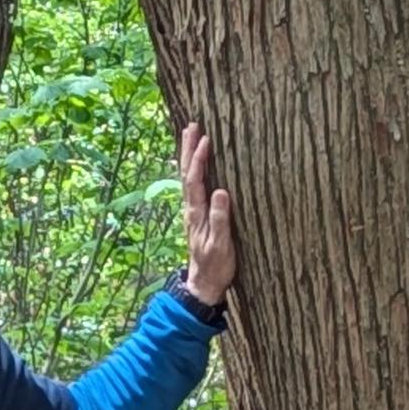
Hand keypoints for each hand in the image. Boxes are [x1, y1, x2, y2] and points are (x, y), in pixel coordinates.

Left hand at [175, 119, 236, 311]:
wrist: (204, 284)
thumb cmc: (215, 266)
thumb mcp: (221, 245)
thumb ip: (221, 219)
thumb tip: (221, 191)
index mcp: (196, 213)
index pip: (195, 181)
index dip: (199, 159)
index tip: (205, 139)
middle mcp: (191, 209)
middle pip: (186, 173)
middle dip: (188, 149)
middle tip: (192, 125)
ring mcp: (193, 211)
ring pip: (188, 177)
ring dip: (188, 155)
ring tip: (191, 134)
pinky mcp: (198, 215)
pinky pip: (193, 185)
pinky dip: (193, 168)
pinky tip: (196, 162)